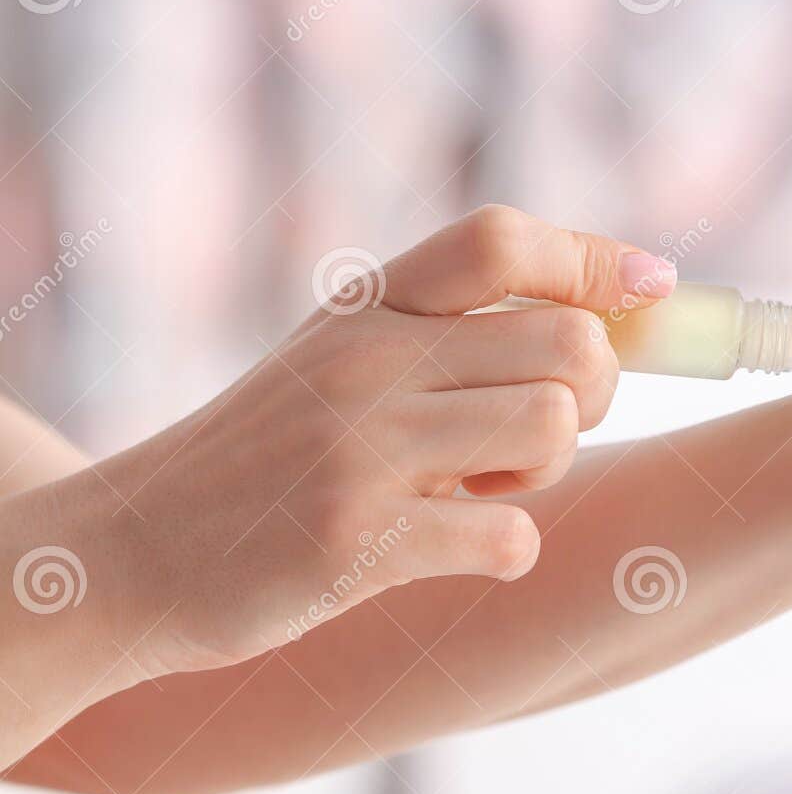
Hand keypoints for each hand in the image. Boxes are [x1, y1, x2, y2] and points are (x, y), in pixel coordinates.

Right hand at [30, 205, 674, 674]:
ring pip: (554, 426)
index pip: (502, 240)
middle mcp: (365, 361)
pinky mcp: (355, 544)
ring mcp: (357, 451)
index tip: (653, 289)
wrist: (135, 553)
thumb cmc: (275, 455)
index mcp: (367, 306)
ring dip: (548, 468)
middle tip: (534, 430)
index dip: (598, 260)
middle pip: (569, 341)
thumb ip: (454, 329)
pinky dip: (507, 547)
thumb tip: (624, 311)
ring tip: (486, 482)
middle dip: (592, 392)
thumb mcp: (343, 357)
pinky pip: (510, 534)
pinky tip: (455, 543)